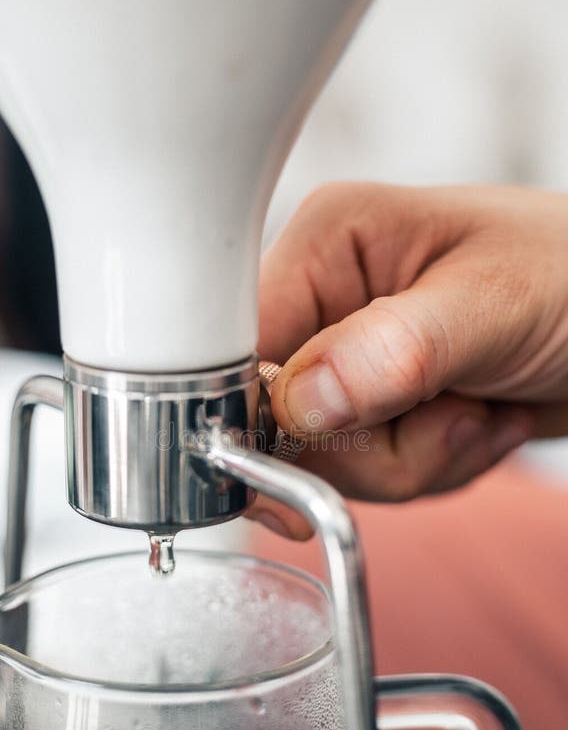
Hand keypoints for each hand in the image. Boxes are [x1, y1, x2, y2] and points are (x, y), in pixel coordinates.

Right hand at [251, 183, 567, 537]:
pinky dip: (431, 465)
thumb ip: (393, 352)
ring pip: (327, 459)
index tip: (282, 483)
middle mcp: (328, 301)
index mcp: (331, 246)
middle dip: (370, 447)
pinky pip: (370, 472)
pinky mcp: (379, 403)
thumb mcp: (490, 306)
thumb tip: (298, 402)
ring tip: (476, 411)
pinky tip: (477, 422)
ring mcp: (352, 358)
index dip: (252, 420)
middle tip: (449, 415)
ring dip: (412, 460)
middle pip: (279, 420)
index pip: (239, 345)